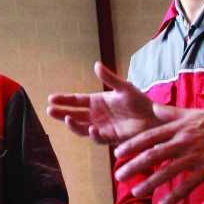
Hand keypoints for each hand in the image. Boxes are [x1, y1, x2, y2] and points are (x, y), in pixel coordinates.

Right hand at [47, 62, 165, 143]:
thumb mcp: (124, 88)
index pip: (76, 101)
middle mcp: (96, 115)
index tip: (51, 98)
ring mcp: (102, 127)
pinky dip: (94, 134)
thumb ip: (110, 79)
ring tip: (67, 118)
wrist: (153, 117)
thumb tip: (96, 65)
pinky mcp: (110, 138)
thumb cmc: (139, 101)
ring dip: (72, 124)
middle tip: (49, 111)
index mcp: (97, 101)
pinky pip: (98, 138)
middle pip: (73, 115)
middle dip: (61, 113)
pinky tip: (92, 129)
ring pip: (81, 128)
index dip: (63, 100)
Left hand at [113, 106, 203, 203]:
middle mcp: (184, 141)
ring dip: (150, 182)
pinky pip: (187, 184)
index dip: (132, 145)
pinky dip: (174, 195)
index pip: (150, 136)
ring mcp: (196, 156)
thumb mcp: (193, 113)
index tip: (118, 153)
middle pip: (154, 154)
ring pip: (168, 171)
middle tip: (119, 176)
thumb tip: (152, 108)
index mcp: (179, 128)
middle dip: (134, 165)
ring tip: (136, 191)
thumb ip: (171, 113)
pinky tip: (163, 203)